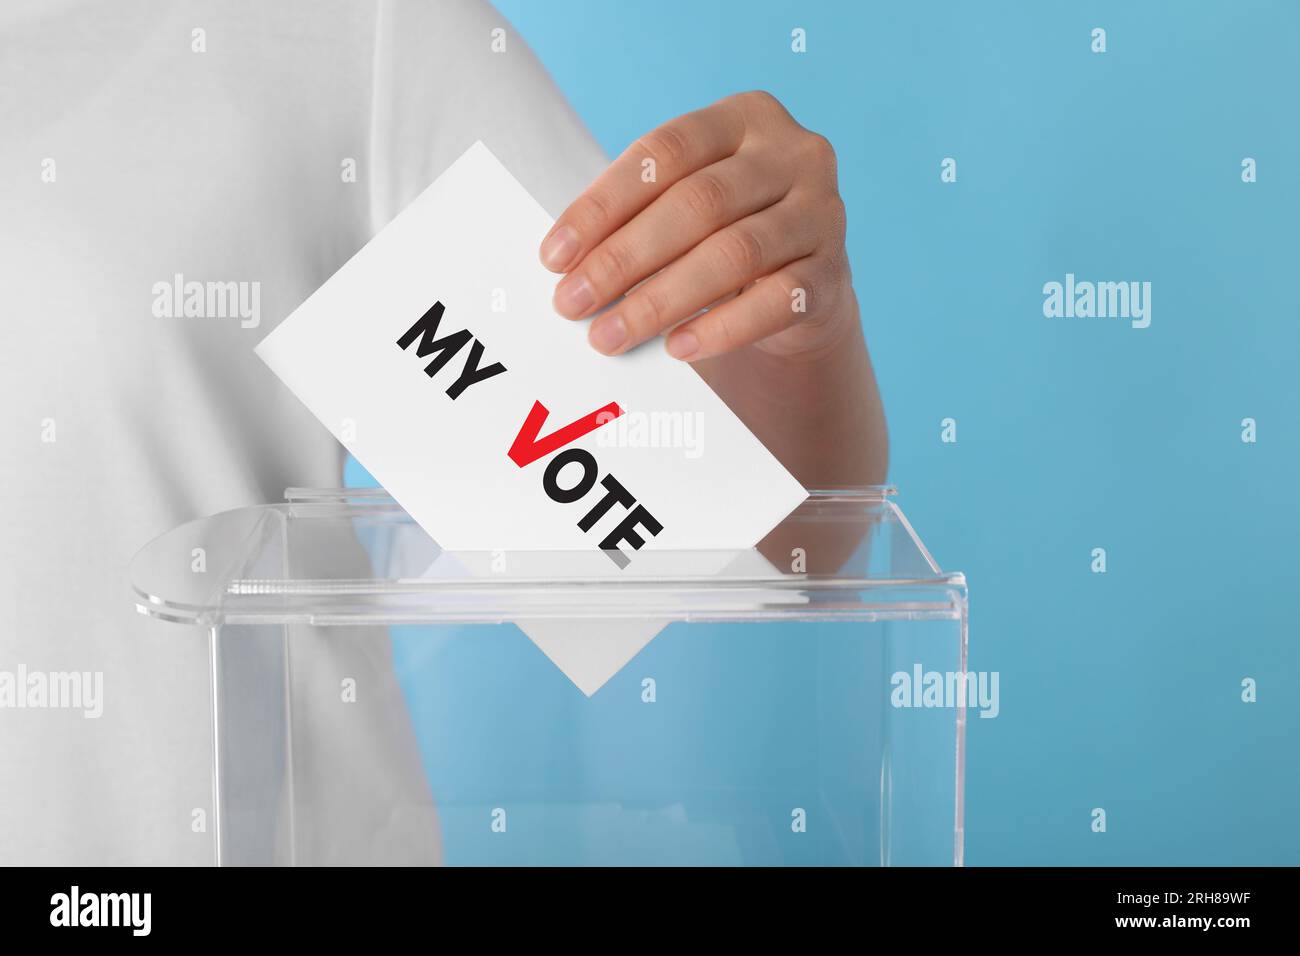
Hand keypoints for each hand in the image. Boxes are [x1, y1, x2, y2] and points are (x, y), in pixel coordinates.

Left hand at [539, 91, 851, 362]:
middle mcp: (794, 154)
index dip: (603, 205)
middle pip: (697, 204)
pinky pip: (774, 303)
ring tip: (611, 334)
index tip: (554, 256)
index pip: (664, 153)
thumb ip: (640, 215)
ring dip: (661, 300)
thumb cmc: (724, 234)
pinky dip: (720, 328)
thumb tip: (568, 264)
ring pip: (733, 255)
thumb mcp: (687, 205)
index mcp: (745, 118)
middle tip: (572, 304)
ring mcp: (823, 213)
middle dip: (623, 260)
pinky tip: (678, 347)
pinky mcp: (833, 275)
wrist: (803, 283)